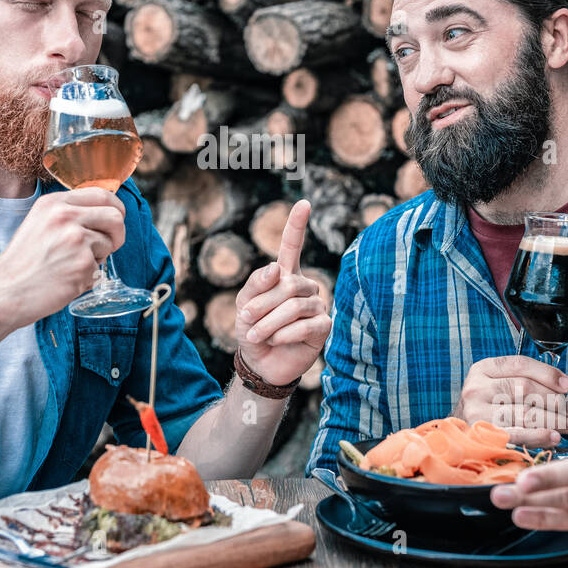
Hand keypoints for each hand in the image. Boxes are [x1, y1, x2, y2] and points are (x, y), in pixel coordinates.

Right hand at [0, 187, 125, 327]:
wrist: (5, 291)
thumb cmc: (23, 263)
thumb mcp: (39, 223)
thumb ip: (68, 214)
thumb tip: (103, 213)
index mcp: (54, 203)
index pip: (102, 194)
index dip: (115, 208)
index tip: (115, 220)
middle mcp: (65, 216)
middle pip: (115, 216)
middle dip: (118, 233)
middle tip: (108, 246)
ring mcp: (75, 239)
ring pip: (109, 243)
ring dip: (98, 257)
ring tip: (71, 265)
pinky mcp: (82, 263)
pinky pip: (100, 268)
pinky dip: (89, 276)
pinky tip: (67, 279)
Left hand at [234, 199, 330, 388]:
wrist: (261, 363)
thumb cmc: (252, 330)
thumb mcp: (243, 305)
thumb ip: (255, 284)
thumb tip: (276, 268)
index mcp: (285, 275)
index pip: (292, 246)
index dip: (296, 225)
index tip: (303, 203)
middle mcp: (304, 286)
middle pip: (287, 284)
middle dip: (262, 304)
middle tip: (247, 320)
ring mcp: (317, 306)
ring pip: (294, 306)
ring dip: (270, 322)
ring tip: (257, 334)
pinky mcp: (324, 326)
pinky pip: (305, 325)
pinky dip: (284, 334)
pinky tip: (276, 341)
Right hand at [452, 354, 567, 447]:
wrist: (458, 435)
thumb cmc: (486, 408)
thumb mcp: (496, 385)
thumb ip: (523, 379)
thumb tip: (562, 385)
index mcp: (483, 369)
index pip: (520, 365)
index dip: (547, 373)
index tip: (567, 384)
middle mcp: (477, 388)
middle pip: (525, 388)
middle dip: (554, 399)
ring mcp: (477, 412)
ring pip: (525, 412)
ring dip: (553, 419)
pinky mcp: (483, 435)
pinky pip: (518, 434)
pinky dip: (539, 436)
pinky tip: (554, 436)